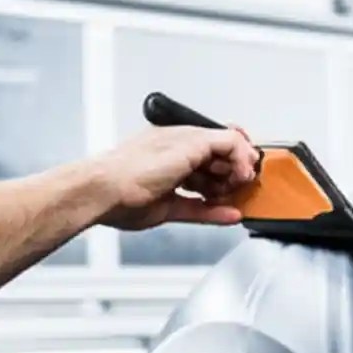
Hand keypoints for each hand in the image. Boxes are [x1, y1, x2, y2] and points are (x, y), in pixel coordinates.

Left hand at [91, 125, 260, 230]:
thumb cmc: (134, 167)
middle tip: (240, 183)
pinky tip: (229, 214)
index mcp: (184, 138)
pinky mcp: (170, 206)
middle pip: (220, 165)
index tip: (247, 168)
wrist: (105, 193)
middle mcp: (180, 158)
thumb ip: (221, 142)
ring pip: (211, 187)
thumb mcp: (188, 145)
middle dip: (234, 174)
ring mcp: (175, 182)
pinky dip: (216, 213)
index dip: (240, 154)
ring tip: (230, 197)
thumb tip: (243, 147)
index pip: (223, 141)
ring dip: (226, 193)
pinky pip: (200, 210)